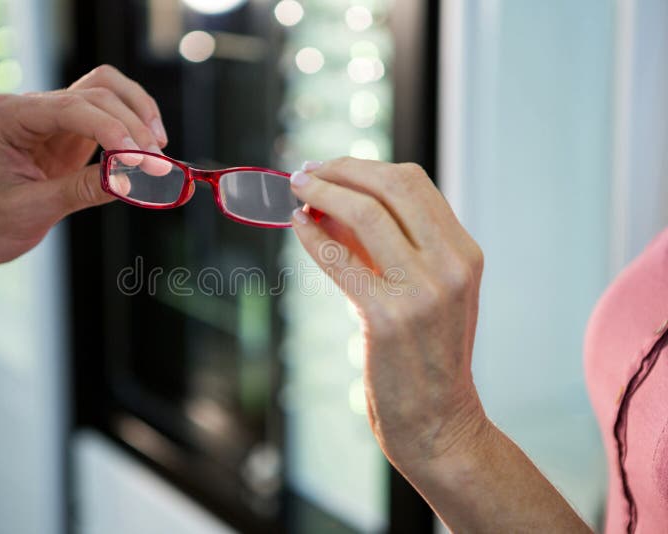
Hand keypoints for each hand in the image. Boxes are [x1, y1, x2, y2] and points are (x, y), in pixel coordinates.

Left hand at [0, 65, 167, 286]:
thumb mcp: (32, 209)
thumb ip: (81, 190)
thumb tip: (130, 181)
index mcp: (9, 117)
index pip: (72, 108)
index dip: (114, 130)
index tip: (143, 160)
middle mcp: (30, 108)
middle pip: (96, 93)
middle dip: (132, 126)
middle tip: (159, 164)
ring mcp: (50, 117)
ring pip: (106, 92)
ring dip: (138, 114)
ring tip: (159, 148)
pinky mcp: (68, 133)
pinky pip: (107, 115)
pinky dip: (132, 126)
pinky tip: (148, 149)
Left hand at [289, 158, 487, 471]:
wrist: (439, 421)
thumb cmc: (426, 356)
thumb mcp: (425, 292)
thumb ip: (387, 247)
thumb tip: (331, 203)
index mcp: (465, 254)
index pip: (414, 183)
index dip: (365, 167)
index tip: (333, 167)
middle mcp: (451, 265)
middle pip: (392, 185)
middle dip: (342, 169)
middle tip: (307, 171)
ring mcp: (422, 291)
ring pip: (365, 213)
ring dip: (322, 192)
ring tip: (296, 189)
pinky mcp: (387, 317)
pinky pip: (339, 259)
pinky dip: (312, 235)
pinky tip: (297, 225)